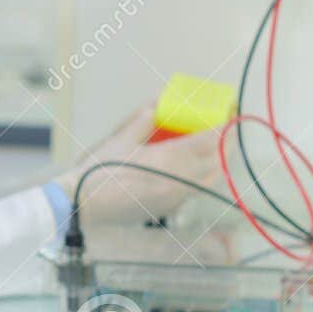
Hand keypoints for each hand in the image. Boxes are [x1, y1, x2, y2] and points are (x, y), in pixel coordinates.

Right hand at [54, 104, 220, 222]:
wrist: (82, 206)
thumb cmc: (97, 172)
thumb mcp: (119, 140)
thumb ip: (143, 121)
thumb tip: (157, 104)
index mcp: (169, 160)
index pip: (211, 140)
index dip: (225, 124)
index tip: (230, 111)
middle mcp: (179, 181)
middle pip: (218, 160)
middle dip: (226, 142)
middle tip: (225, 125)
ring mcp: (175, 197)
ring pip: (211, 178)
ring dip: (217, 160)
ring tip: (212, 145)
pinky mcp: (168, 208)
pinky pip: (196, 189)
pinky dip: (202, 175)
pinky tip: (192, 165)